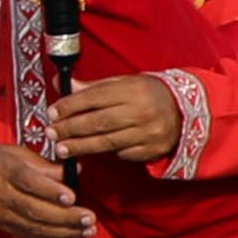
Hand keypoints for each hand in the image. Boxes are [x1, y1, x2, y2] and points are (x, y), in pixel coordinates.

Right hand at [0, 144, 96, 237]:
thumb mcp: (19, 154)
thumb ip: (47, 165)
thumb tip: (75, 171)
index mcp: (7, 172)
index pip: (28, 182)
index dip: (50, 191)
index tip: (71, 196)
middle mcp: (4, 196)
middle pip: (35, 210)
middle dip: (65, 217)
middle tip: (89, 217)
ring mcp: (4, 215)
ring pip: (35, 228)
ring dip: (65, 233)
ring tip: (87, 230)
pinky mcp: (7, 227)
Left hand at [53, 73, 186, 165]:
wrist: (186, 111)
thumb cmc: (149, 94)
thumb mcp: (124, 83)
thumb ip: (94, 87)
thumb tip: (63, 83)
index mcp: (133, 89)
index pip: (94, 98)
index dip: (70, 106)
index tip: (52, 113)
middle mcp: (142, 111)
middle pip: (98, 122)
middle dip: (70, 129)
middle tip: (51, 133)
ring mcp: (149, 133)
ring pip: (107, 142)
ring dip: (81, 146)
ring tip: (61, 149)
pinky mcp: (152, 150)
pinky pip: (123, 154)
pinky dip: (107, 153)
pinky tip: (93, 151)